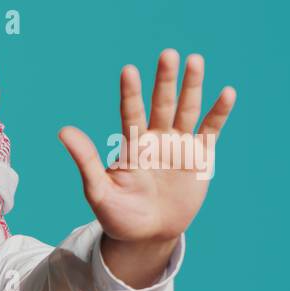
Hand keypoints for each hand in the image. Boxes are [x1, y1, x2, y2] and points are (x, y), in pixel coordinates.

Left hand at [58, 49, 235, 285]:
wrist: (147, 236)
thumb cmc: (118, 215)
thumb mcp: (98, 190)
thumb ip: (85, 160)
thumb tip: (62, 130)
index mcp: (131, 145)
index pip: (130, 112)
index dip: (130, 92)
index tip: (128, 70)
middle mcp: (155, 139)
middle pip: (161, 104)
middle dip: (165, 80)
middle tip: (168, 54)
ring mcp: (178, 145)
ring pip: (186, 110)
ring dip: (192, 86)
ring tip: (195, 60)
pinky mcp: (199, 157)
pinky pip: (210, 131)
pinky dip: (218, 113)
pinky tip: (227, 93)